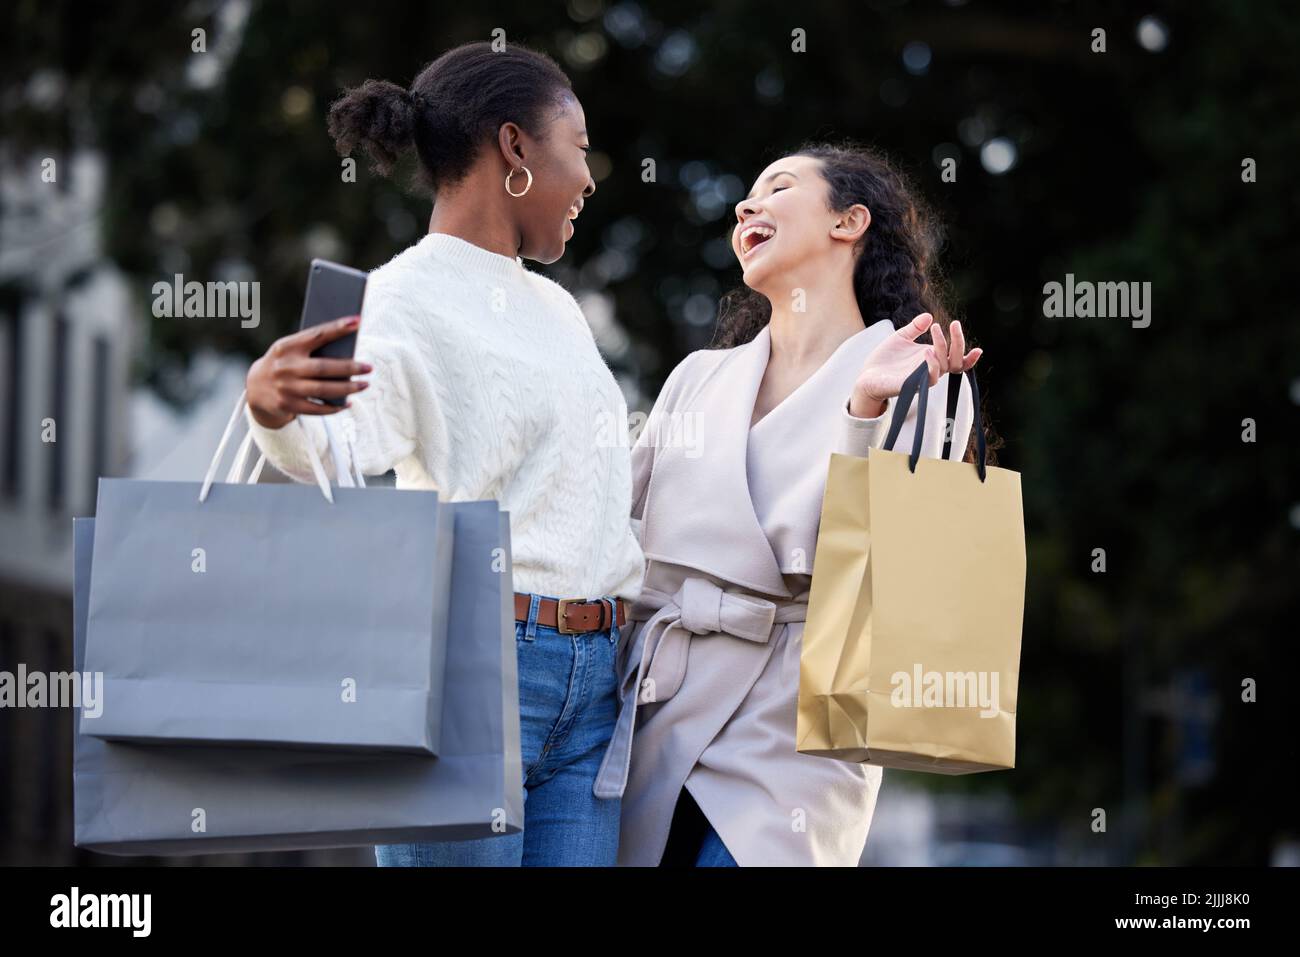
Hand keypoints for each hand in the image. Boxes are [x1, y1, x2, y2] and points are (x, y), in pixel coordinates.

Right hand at [246, 315, 371, 428]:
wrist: (255, 388)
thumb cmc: (284, 364)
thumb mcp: (290, 350)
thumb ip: (312, 349)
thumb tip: (347, 352)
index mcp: (287, 346)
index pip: (316, 335)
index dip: (338, 328)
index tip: (357, 321)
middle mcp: (286, 367)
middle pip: (324, 367)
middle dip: (350, 368)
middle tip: (369, 367)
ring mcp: (287, 388)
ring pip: (324, 390)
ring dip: (348, 388)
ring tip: (365, 384)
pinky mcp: (288, 405)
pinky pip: (318, 408)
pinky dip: (336, 407)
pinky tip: (348, 402)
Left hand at [848, 313, 981, 417]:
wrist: (866, 376)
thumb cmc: (885, 359)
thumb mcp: (900, 337)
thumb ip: (914, 327)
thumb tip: (929, 316)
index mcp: (932, 360)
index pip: (956, 361)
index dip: (969, 357)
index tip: (979, 348)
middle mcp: (930, 370)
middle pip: (955, 362)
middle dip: (958, 343)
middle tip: (954, 324)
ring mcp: (922, 379)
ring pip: (944, 368)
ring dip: (943, 348)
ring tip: (936, 329)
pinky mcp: (911, 385)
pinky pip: (928, 378)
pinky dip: (931, 364)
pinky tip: (926, 351)